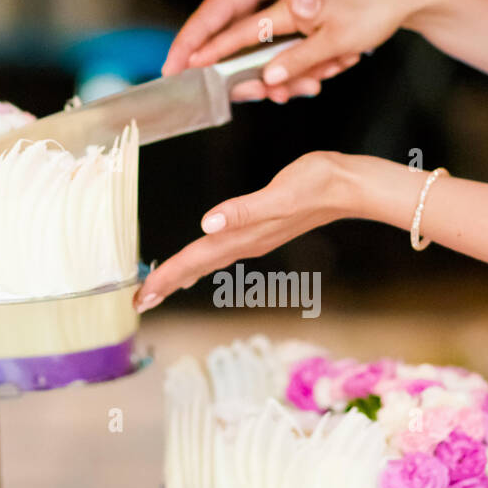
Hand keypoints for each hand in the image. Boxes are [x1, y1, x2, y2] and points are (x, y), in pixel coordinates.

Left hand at [134, 151, 355, 310]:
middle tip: (139, 303)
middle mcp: (246, 242)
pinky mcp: (261, 229)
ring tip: (159, 288)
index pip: (196, 259)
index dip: (167, 277)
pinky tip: (197, 264)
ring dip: (182, 275)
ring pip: (208, 262)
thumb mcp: (280, 193)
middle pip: (197, 267)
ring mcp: (254, 238)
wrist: (349, 186)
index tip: (142, 296)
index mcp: (244, 235)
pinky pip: (222, 252)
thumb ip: (244, 210)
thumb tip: (207, 222)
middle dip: (167, 284)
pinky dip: (202, 261)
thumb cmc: (318, 184)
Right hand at [163, 0, 329, 87]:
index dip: (185, 47)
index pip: (204, 22)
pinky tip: (286, 89)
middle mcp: (235, 12)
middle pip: (213, 49)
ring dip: (249, 82)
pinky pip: (257, 59)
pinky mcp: (259, 34)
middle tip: (219, 99)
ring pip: (237, 60)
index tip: (170, 72)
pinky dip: (270, 76)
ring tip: (269, 96)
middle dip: (215, 78)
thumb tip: (304, 10)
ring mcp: (246, 25)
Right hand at [186, 0, 431, 102]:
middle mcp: (271, 10)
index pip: (221, 28)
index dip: (197, 49)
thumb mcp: (334, 34)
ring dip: (294, 77)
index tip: (175, 68)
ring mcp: (284, 22)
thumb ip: (298, 56)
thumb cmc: (366, 5)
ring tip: (326, 73)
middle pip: (241, 53)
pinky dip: (311, 69)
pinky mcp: (299, 31)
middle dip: (256, 79)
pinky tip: (336, 65)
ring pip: (272, 61)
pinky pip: (293, 58)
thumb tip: (269, 76)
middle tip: (271, 95)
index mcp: (270, 2)